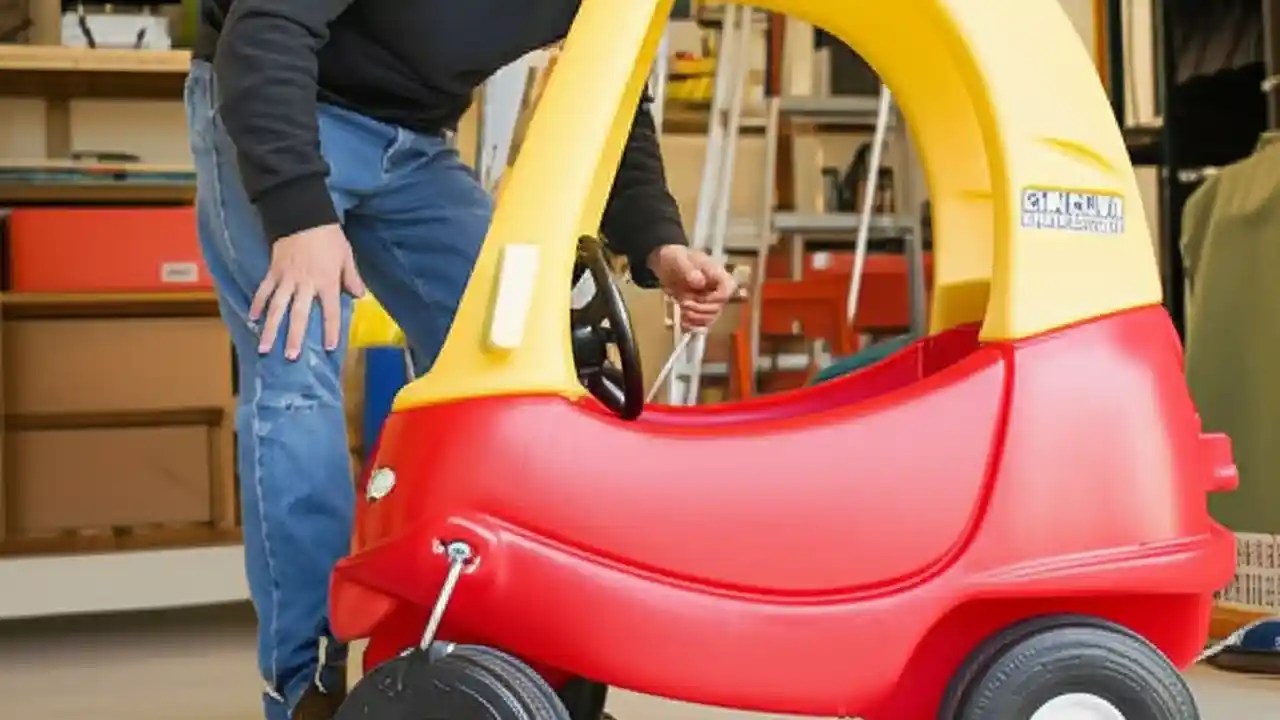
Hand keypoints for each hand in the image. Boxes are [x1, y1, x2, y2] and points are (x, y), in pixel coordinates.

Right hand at [249, 224, 365, 359]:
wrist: (303, 215)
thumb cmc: (329, 237)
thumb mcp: (347, 256)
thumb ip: (352, 277)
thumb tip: (359, 296)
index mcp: (327, 282)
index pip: (330, 311)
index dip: (330, 329)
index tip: (328, 348)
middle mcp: (305, 284)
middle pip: (299, 315)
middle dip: (294, 337)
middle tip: (290, 357)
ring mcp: (286, 279)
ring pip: (277, 307)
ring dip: (270, 328)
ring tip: (264, 347)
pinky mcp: (273, 271)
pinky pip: (263, 290)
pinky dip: (256, 304)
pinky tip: (252, 319)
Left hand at [647, 245, 735, 330]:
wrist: (665, 264)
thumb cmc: (675, 258)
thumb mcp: (680, 260)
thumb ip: (689, 270)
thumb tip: (700, 282)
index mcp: (717, 274)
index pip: (728, 290)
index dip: (716, 299)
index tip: (699, 298)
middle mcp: (717, 289)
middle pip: (718, 307)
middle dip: (700, 308)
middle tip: (684, 302)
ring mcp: (709, 300)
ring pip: (711, 317)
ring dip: (696, 317)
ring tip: (683, 309)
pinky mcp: (700, 308)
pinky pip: (702, 322)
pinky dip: (693, 325)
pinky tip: (684, 323)